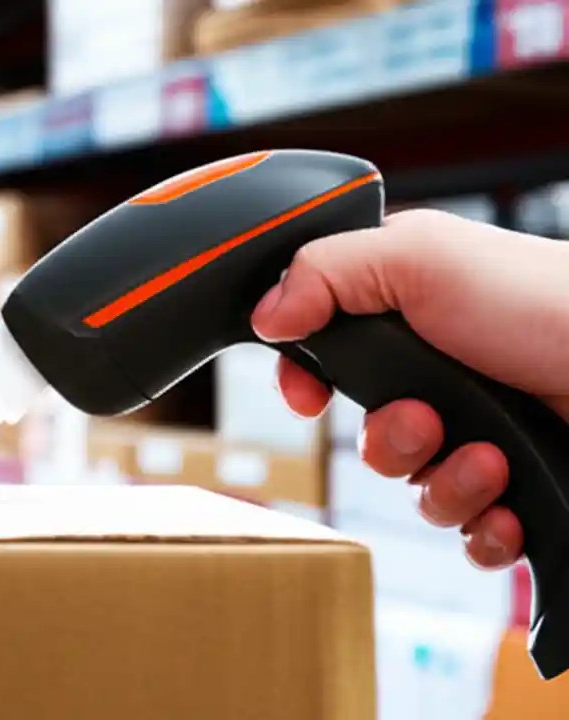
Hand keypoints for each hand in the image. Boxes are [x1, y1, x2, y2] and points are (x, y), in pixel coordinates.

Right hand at [251, 209, 568, 569]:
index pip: (324, 357)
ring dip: (446, 487)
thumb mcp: (419, 258)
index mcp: (407, 317)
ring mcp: (481, 434)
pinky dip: (485, 529)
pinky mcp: (520, 489)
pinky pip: (469, 536)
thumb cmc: (543, 302)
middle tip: (428, 423)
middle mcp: (441, 379)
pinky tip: (510, 507)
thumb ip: (326, 272)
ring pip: (418, 492)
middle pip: (368, 438)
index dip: (304, 383)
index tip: (308, 398)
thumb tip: (263, 315)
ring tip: (491, 463)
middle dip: (391, 443)